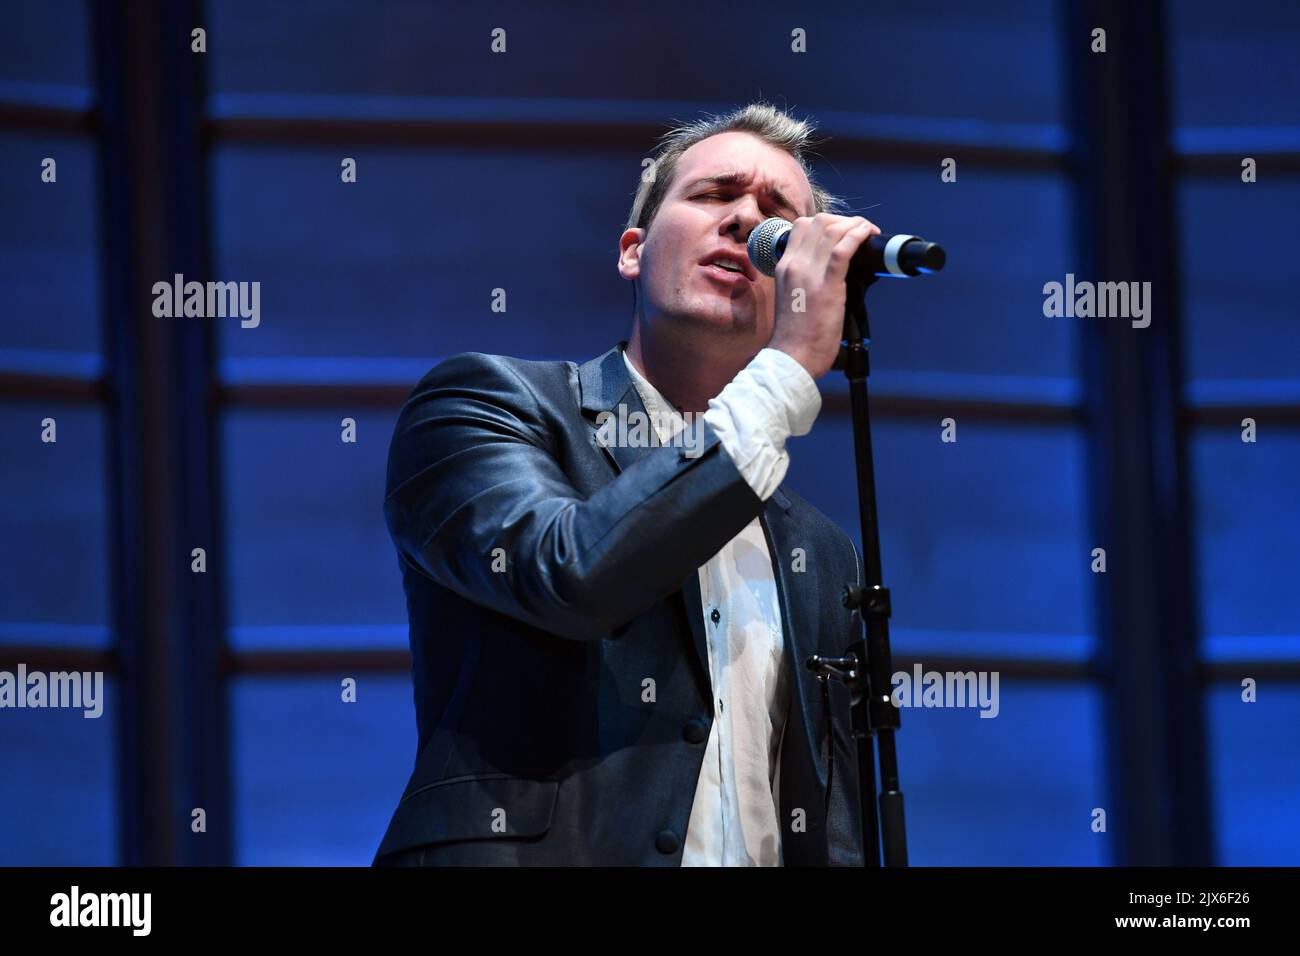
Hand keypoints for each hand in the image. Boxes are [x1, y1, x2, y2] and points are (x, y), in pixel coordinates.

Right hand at [767, 213, 880, 379]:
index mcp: (784, 266)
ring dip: (856, 225)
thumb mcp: (793, 296)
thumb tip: (835, 269)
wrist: (792, 356)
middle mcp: (794, 264)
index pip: (801, 226)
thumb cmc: (797, 334)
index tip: (843, 230)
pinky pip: (843, 249)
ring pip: (832, 230)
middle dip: (843, 220)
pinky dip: (858, 236)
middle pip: (819, 222)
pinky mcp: (827, 285)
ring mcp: (809, 273)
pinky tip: (868, 236)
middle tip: (859, 231)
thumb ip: (807, 279)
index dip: (826, 222)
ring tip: (868, 232)